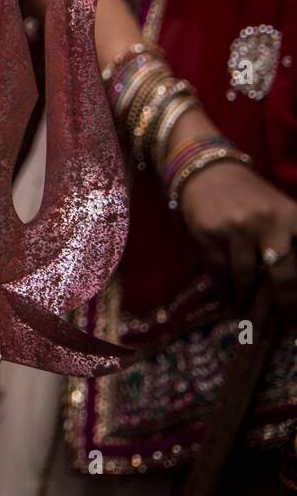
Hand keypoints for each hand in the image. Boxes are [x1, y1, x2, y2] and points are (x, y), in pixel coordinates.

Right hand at [178, 160, 296, 320]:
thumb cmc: (250, 200)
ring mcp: (237, 227)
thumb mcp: (281, 214)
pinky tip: (228, 295)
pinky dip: (224, 288)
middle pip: (283, 276)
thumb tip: (292, 290)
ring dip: (246, 298)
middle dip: (281, 304)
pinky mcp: (208, 232)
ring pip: (246, 277)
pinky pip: (219, 271)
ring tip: (246, 307)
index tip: (296, 318)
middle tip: (279, 323)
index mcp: (294, 218)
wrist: (208, 172)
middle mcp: (269, 222)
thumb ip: (291, 244)